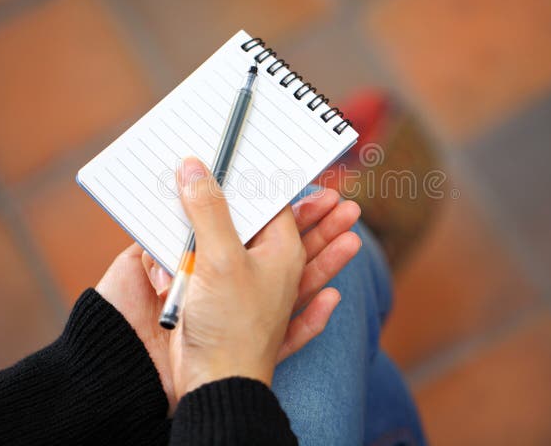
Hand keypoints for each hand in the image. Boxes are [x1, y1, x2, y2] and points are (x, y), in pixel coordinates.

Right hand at [96, 158, 360, 411]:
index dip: (278, 186)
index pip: (284, 209)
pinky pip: (297, 312)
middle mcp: (279, 274)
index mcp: (282, 254)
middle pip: (300, 238)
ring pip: (303, 269)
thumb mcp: (219, 257)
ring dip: (326, 251)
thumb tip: (196, 167)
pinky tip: (336, 299)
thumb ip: (209, 210)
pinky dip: (316, 307)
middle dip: (320, 218)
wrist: (218, 384)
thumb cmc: (227, 322)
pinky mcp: (249, 319)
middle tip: (338, 197)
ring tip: (354, 234)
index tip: (280, 166)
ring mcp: (268, 298)